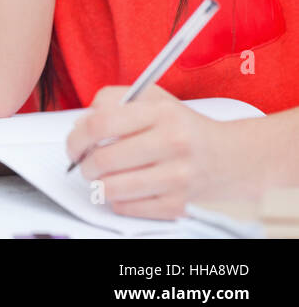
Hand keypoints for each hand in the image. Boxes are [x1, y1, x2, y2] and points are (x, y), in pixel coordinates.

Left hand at [66, 84, 263, 218]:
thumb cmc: (183, 127)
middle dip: (84, 165)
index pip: (100, 124)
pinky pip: (128, 208)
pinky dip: (116, 200)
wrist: (232, 158)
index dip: (76, 137)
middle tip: (85, 164)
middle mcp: (172, 143)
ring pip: (112, 187)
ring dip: (97, 184)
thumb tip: (80, 125)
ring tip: (100, 178)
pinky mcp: (178, 204)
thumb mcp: (152, 99)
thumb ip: (112, 101)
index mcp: (161, 113)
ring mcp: (177, 177)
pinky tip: (123, 190)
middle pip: (103, 159)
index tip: (74, 145)